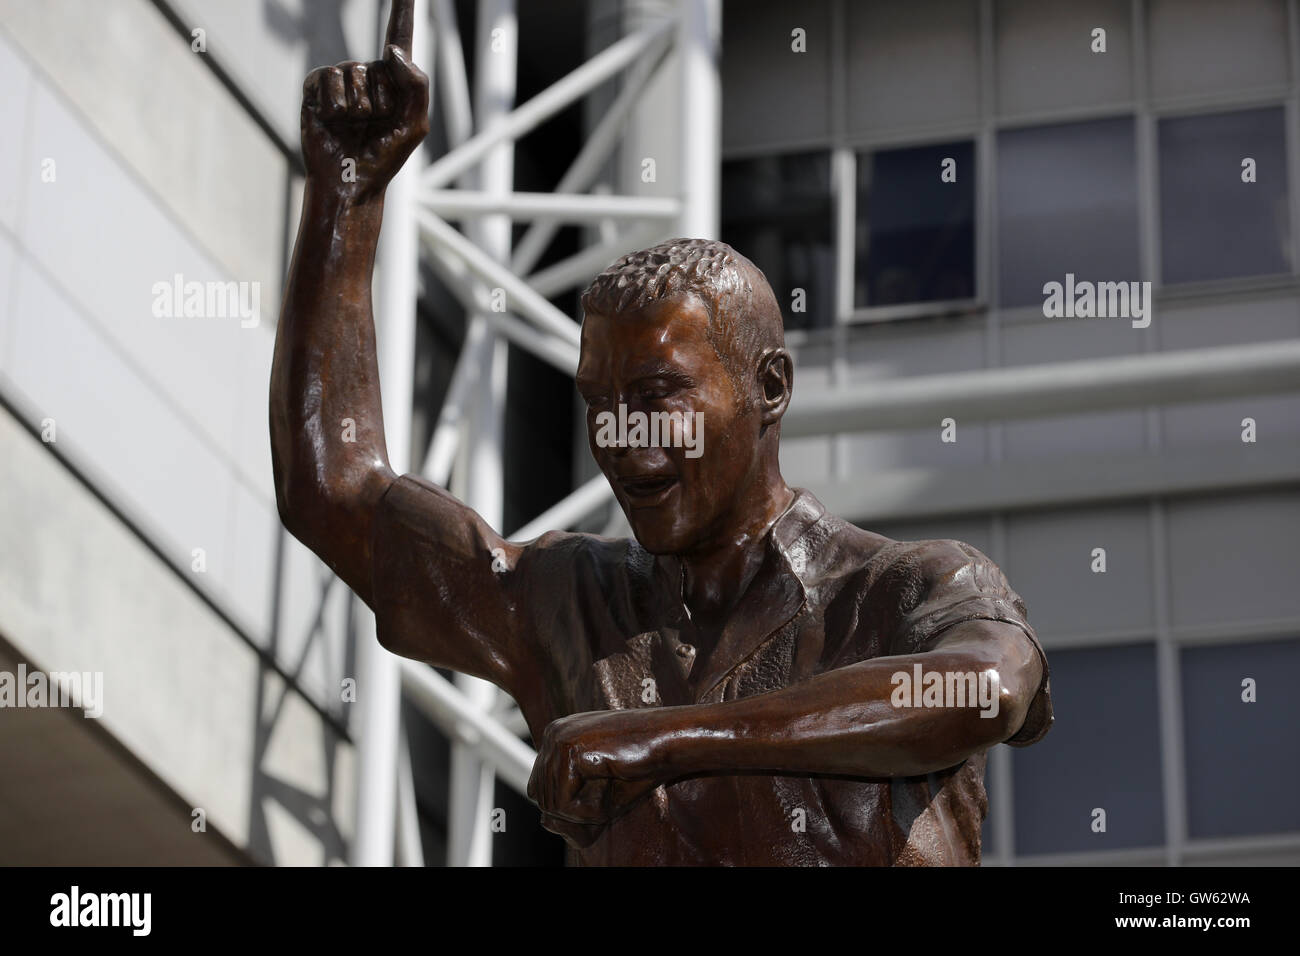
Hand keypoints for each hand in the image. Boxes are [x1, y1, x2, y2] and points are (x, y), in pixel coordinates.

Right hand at [300, 0, 429, 200]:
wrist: (352, 181)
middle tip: (374, 126)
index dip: (401, 9)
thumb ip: (415, 85)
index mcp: (394, 81)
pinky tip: (334, 121)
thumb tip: (389, 51)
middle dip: (380, 101)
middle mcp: (366, 74)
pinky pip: (327, 79)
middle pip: (377, 67)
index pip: (398, 36)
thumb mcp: (415, 124)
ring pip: (352, 72)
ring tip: (355, 126)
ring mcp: (339, 79)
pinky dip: (334, 103)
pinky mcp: (315, 87)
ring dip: (358, 106)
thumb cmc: (385, 156)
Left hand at [527, 710, 667, 848]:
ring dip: (588, 811)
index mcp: (556, 736)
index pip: (539, 790)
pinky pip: (564, 805)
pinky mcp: (569, 750)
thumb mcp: (597, 792)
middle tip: (610, 793)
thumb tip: (545, 823)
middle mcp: (552, 733)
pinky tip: (613, 783)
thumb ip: (568, 807)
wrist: (670, 742)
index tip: (602, 797)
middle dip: (576, 811)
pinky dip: (592, 809)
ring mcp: (558, 739)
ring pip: (552, 805)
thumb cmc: (640, 766)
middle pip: (542, 799)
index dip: (569, 807)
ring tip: (614, 784)